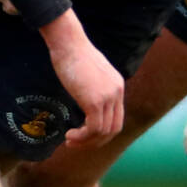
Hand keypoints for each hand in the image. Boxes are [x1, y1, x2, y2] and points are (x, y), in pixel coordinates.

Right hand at [36, 11, 123, 145]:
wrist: (68, 43)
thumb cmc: (72, 53)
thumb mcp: (89, 71)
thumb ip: (93, 85)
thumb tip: (84, 96)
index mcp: (117, 86)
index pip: (116, 117)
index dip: (102, 131)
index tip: (85, 135)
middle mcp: (117, 93)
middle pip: (113, 129)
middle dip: (96, 141)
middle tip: (77, 143)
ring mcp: (107, 98)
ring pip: (103, 131)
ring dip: (86, 141)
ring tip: (70, 141)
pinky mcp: (95, 101)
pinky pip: (93, 128)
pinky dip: (82, 137)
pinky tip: (69, 135)